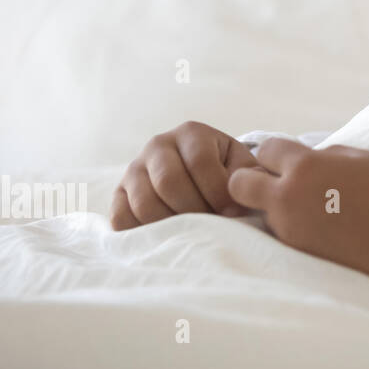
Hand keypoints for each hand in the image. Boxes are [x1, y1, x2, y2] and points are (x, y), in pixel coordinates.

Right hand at [110, 120, 262, 229]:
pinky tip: (168, 235)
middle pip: (169, 182)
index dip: (217, 192)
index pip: (200, 163)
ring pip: (145, 203)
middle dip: (195, 210)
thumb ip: (249, 178)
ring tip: (193, 232)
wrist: (199, 175)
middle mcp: (158, 144)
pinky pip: (122, 218)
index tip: (233, 213)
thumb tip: (242, 201)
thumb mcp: (242, 167)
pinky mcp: (119, 193)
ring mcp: (134, 168)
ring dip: (172, 225)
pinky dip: (144, 232)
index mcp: (192, 133)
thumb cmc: (227, 173)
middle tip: (212, 226)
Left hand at [227, 139, 368, 306]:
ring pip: (261, 211)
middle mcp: (288, 197)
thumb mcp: (358, 157)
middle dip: (251, 180)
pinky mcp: (297, 253)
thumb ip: (323, 155)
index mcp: (305, 166)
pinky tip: (320, 227)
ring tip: (311, 210)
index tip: (291, 161)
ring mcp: (289, 229)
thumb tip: (304, 160)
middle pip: (239, 184)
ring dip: (276, 207)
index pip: (265, 149)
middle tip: (278, 185)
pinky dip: (292, 227)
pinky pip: (280, 234)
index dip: (277, 154)